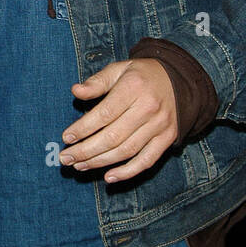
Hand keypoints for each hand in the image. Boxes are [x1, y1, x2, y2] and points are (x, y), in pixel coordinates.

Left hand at [59, 58, 177, 182]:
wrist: (179, 80)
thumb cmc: (142, 75)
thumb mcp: (119, 69)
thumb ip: (97, 82)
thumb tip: (76, 91)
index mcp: (133, 87)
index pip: (104, 114)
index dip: (83, 128)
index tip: (66, 138)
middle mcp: (148, 108)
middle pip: (112, 137)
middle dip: (86, 151)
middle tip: (66, 158)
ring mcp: (159, 126)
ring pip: (126, 151)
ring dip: (100, 162)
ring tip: (80, 166)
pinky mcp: (167, 138)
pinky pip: (146, 161)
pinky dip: (127, 172)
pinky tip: (108, 177)